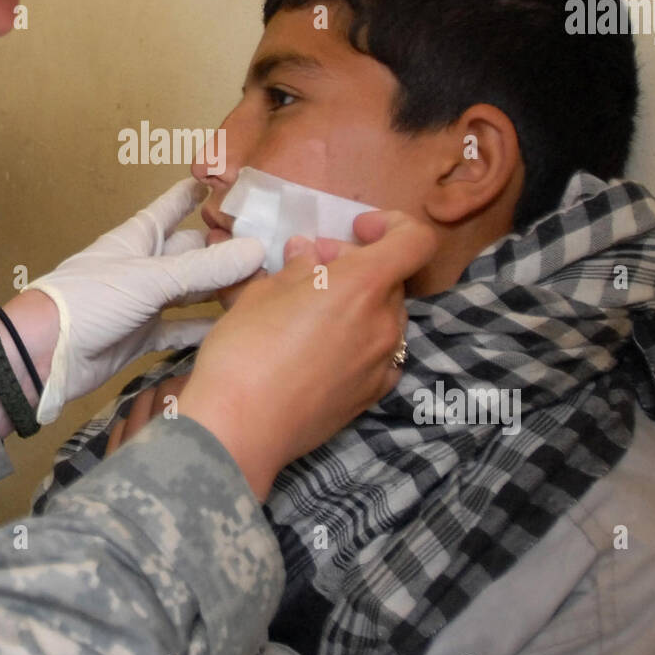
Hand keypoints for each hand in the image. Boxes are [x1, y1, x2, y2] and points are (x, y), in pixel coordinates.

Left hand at [27, 178, 264, 424]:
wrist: (47, 354)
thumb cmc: (88, 300)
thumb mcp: (150, 279)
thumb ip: (204, 269)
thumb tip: (258, 249)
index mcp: (139, 237)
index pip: (173, 207)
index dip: (196, 193)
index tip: (226, 180)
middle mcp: (145, 265)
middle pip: (192, 251)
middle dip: (224, 248)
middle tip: (270, 247)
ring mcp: (145, 302)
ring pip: (191, 291)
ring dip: (220, 289)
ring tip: (265, 285)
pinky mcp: (143, 336)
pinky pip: (181, 329)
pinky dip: (204, 329)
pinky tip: (235, 327)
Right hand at [177, 211, 435, 498]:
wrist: (240, 429)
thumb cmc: (245, 349)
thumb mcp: (262, 293)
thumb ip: (295, 269)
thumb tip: (308, 256)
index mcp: (363, 286)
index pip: (414, 242)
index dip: (392, 225)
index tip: (355, 229)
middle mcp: (384, 323)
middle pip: (391, 278)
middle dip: (357, 263)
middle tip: (311, 267)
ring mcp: (382, 364)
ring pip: (384, 316)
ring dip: (357, 302)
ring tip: (311, 309)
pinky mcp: (371, 397)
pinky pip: (378, 353)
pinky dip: (360, 338)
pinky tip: (324, 346)